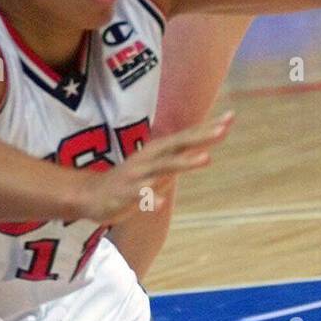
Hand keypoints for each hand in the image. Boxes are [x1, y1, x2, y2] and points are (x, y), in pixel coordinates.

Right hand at [88, 111, 233, 226]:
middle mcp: (148, 159)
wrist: (89, 195)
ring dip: (185, 162)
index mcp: (156, 152)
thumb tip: (204, 153)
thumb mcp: (156, 169)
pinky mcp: (124, 195)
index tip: (231, 117)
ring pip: (163, 168)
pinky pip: (139, 196)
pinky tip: (160, 203)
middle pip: (178, 145)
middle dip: (201, 137)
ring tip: (207, 159)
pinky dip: (149, 198)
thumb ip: (178, 161)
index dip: (207, 128)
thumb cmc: (128, 181)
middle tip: (224, 129)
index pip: (186, 137)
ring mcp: (136, 176)